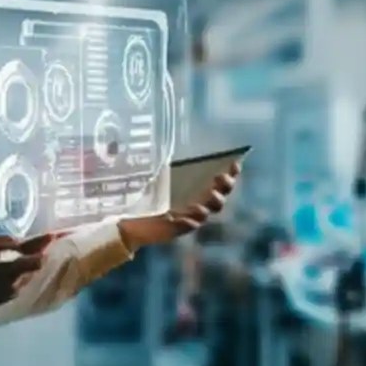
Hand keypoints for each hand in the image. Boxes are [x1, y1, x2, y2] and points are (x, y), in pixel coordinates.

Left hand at [117, 162, 240, 249]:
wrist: (130, 218)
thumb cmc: (147, 193)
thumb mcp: (156, 173)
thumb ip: (163, 160)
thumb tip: (152, 136)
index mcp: (198, 188)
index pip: (222, 181)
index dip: (232, 173)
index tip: (235, 163)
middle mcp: (198, 203)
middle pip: (220, 197)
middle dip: (224, 187)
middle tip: (220, 177)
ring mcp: (189, 217)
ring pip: (206, 212)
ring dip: (208, 205)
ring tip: (205, 198)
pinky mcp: (177, 229)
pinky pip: (188, 226)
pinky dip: (189, 222)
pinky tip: (187, 218)